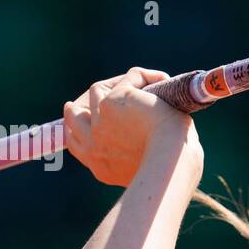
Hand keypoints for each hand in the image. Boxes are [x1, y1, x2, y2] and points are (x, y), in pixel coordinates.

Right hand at [62, 66, 199, 186]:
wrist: (174, 164)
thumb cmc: (172, 171)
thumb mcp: (147, 171)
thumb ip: (136, 159)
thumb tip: (148, 136)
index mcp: (102, 168)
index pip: (78, 145)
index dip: (80, 129)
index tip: (87, 119)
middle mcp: (94, 146)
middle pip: (74, 116)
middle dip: (79, 105)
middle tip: (96, 94)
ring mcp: (100, 122)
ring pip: (98, 91)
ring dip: (119, 85)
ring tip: (145, 86)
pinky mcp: (114, 102)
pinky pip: (130, 79)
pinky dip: (145, 77)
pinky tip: (162, 79)